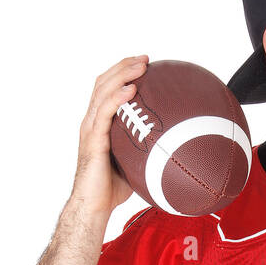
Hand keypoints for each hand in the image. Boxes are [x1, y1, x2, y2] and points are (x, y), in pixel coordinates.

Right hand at [71, 55, 148, 214]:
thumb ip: (146, 149)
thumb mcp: (134, 163)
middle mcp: (91, 121)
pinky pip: (104, 113)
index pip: (107, 90)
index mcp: (99, 124)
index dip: (123, 73)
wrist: (94, 206)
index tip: (144, 64)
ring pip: (103, 92)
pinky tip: (131, 90)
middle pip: (104, 83)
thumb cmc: (112, 189)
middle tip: (145, 58)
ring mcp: (90, 128)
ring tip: (141, 65)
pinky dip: (117, 98)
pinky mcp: (92, 139)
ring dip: (123, 75)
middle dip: (124, 66)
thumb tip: (174, 147)